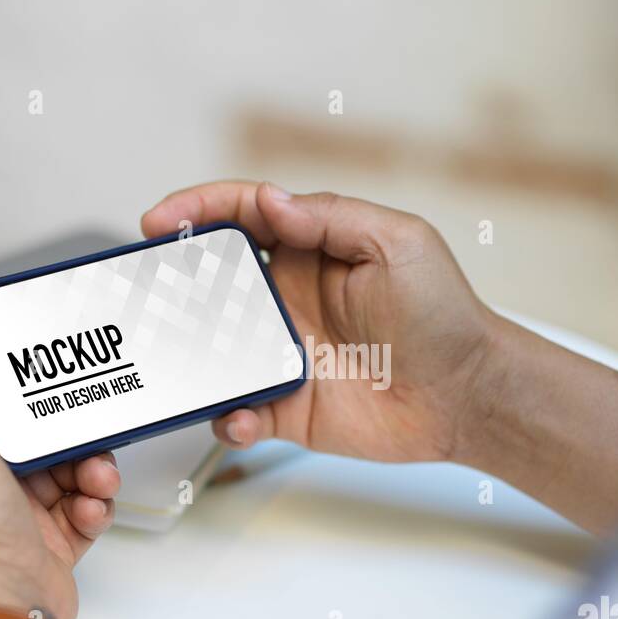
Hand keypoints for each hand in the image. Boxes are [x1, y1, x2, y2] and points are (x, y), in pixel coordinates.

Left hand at [0, 320, 120, 618]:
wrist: (1, 603)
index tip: (27, 358)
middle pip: (28, 427)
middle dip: (61, 423)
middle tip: (74, 425)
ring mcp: (11, 509)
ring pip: (65, 464)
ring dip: (89, 464)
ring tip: (93, 475)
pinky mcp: (47, 539)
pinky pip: (85, 504)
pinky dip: (96, 502)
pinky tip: (89, 506)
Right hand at [141, 181, 495, 462]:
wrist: (469, 394)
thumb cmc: (446, 315)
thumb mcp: (399, 242)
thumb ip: (331, 217)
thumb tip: (269, 201)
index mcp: (311, 252)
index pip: (242, 219)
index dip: (197, 211)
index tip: (159, 220)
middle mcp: (288, 301)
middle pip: (211, 283)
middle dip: (172, 283)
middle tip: (148, 289)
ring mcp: (283, 354)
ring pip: (212, 350)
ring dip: (188, 354)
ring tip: (178, 360)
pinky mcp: (288, 408)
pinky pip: (239, 412)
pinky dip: (228, 417)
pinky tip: (241, 416)